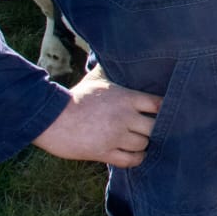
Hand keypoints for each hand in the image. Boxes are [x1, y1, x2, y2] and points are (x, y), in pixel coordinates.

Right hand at [32, 65, 162, 168]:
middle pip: (155, 127)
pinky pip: (131, 160)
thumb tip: (112, 55)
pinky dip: (136, 158)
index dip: (165, 109)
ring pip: (144, 144)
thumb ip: (110, 72)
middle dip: (155, 129)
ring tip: (140, 141)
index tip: (162, 112)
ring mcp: (116, 136)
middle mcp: (125, 117)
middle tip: (150, 129)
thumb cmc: (75, 97)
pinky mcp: (105, 152)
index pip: (159, 104)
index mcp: (126, 97)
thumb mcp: (95, 80)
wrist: (51, 117)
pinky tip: (134, 153)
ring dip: (143, 144)